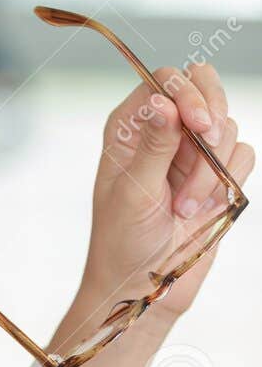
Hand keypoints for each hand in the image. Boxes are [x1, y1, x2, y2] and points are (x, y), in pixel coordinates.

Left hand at [80, 59, 253, 325]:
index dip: (189, 93)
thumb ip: (153, 145)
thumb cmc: (123, 242)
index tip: (200, 123)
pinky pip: (243, 154)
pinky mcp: (217, 175)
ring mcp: (192, 152)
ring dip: (211, 168)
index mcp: (131, 127)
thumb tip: (162, 99)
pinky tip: (202, 208)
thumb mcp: (134, 193)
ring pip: (227, 125)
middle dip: (212, 117)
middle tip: (207, 145)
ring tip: (182, 206)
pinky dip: (229, 179)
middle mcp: (162, 131)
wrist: (146, 286)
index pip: (167, 80)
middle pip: (204, 88)